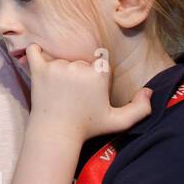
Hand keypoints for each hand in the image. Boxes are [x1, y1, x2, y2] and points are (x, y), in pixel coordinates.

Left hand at [26, 44, 152, 141]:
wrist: (56, 133)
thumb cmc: (88, 126)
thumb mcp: (119, 121)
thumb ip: (141, 109)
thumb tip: (149, 91)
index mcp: (100, 73)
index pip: (99, 64)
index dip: (96, 76)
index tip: (90, 91)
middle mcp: (79, 66)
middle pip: (80, 61)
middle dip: (78, 73)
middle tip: (74, 94)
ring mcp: (57, 67)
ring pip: (61, 59)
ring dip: (60, 69)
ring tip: (60, 90)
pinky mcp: (38, 70)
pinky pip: (34, 51)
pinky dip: (36, 50)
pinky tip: (38, 52)